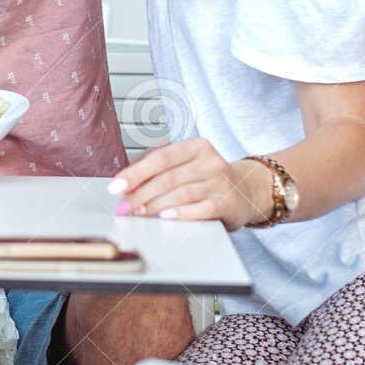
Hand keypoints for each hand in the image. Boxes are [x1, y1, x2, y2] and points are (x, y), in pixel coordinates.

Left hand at [107, 138, 273, 230]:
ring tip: (139, 213)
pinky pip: (203, 208)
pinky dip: (182, 214)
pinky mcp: (229, 203)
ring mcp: (222, 182)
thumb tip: (125, 188)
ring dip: (156, 205)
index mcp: (196, 147)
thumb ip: (158, 172)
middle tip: (124, 207)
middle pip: (168, 177)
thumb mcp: (185, 167)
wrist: (248, 191)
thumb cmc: (206, 180)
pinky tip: (167, 217)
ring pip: (182, 193)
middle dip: (141, 194)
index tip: (116, 186)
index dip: (135, 173)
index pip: (160, 158)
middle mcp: (210, 161)